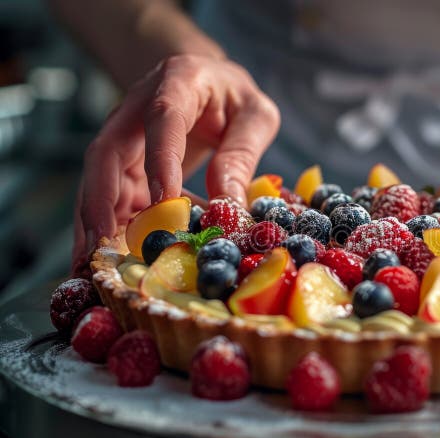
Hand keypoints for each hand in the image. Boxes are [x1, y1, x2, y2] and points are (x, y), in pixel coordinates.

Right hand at [72, 55, 279, 275]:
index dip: (161, 160)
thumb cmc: (235, 98)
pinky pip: (114, 195)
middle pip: (107, 153)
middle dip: (100, 202)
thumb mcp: (255, 117)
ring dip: (96, 223)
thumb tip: (229, 207)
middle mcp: (136, 108)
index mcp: (178, 83)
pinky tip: (117, 258)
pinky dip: (114, 226)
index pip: (163, 119)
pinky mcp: (124, 162)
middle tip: (102, 245)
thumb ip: (242, 155)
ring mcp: (124, 136)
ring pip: (99, 180)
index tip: (165, 201)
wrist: (208, 81)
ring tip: (94, 264)